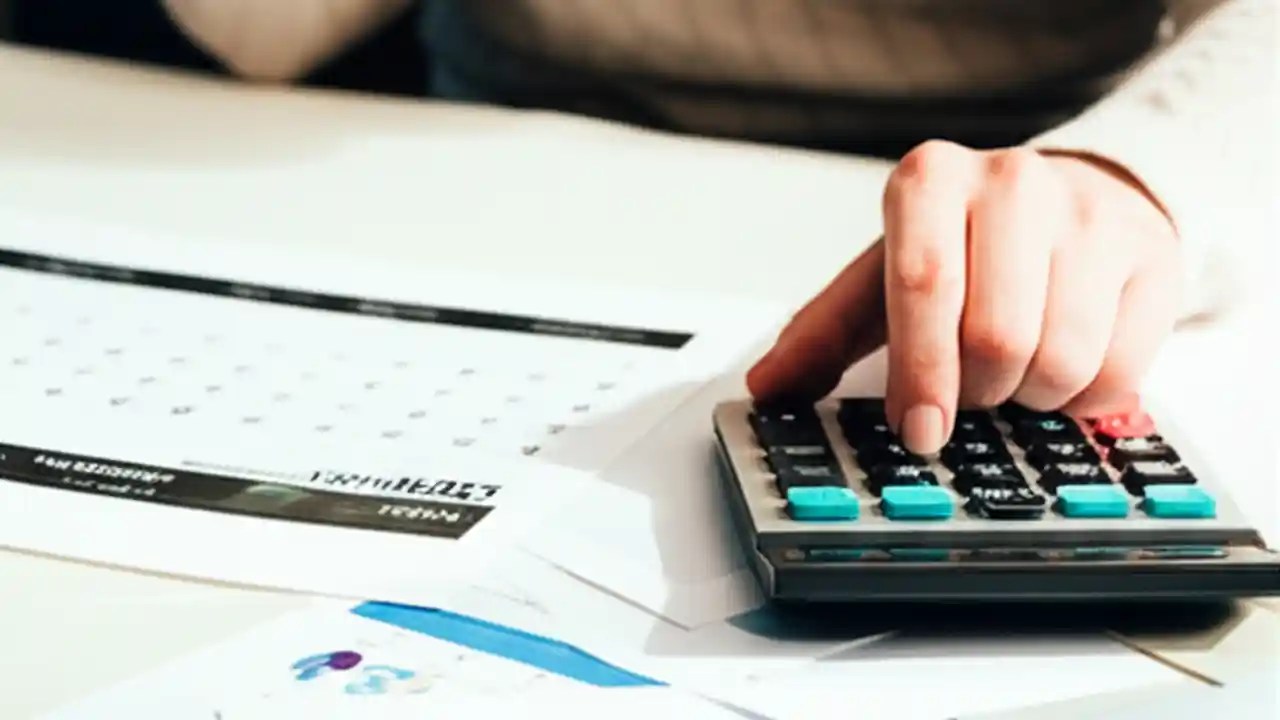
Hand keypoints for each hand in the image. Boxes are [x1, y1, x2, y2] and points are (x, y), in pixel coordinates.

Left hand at [746, 140, 1181, 454]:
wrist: (1076, 202)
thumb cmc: (965, 248)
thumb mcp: (882, 280)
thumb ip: (821, 333)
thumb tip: (767, 387)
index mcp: (929, 181)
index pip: (922, 284)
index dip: (920, 371)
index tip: (917, 430)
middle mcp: (1011, 181)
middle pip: (994, 336)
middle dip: (975, 391)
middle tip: (967, 391)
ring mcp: (1090, 215)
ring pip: (1060, 359)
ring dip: (1029, 395)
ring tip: (1015, 371)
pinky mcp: (1151, 255)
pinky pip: (1118, 370)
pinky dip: (1083, 396)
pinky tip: (1066, 367)